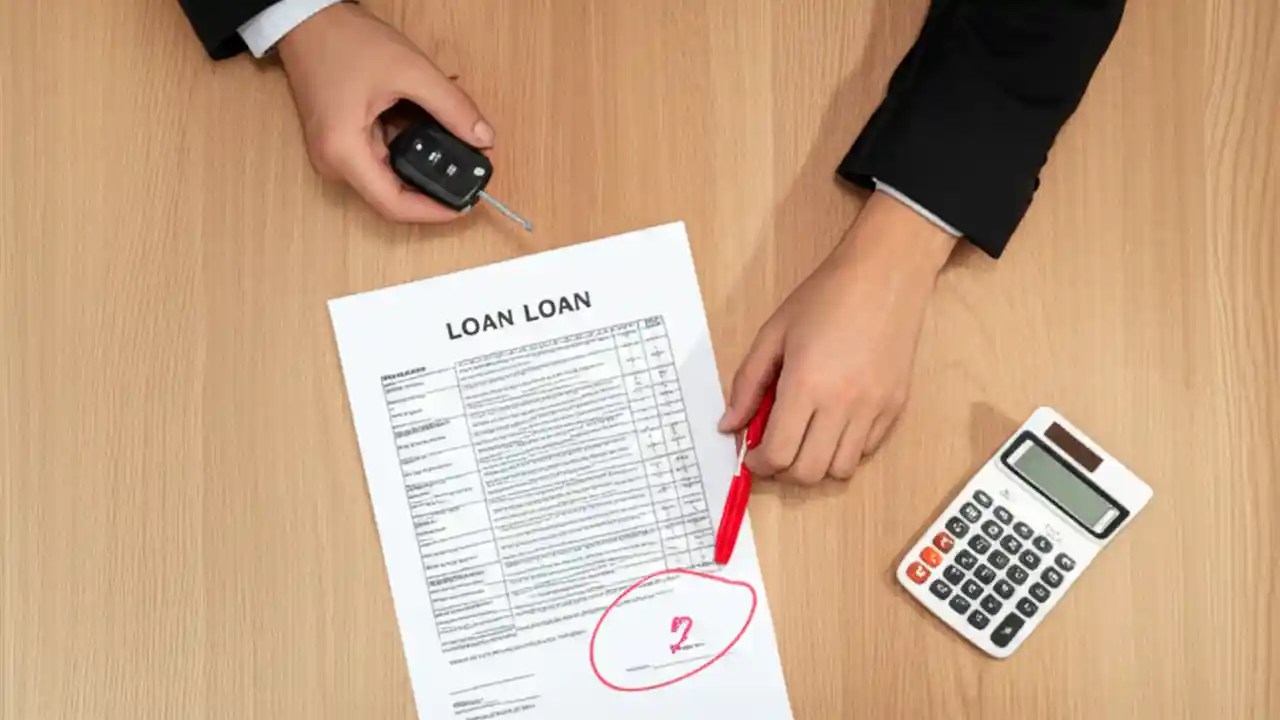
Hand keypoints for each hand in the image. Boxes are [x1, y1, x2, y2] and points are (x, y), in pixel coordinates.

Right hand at [277, 3, 493, 221]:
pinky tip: (423, 119)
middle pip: (394, 193)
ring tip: (448, 131)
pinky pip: (382, 156)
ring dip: (422, 157)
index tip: (464, 205)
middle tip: (467, 166)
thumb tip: (483, 138)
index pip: (394, 206)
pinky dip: (407, 142)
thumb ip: (452, 107)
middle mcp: (335, 163)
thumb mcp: (410, 70)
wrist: (306, 21)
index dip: (434, 212)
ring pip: (391, 174)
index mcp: (344, 152)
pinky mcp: (342, 143)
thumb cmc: (344, 41)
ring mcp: (336, 154)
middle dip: (433, 181)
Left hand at [718, 191, 956, 483]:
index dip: (759, 464)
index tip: (753, 455)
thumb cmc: (824, 298)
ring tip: (807, 436)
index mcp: (806, 385)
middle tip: (776, 448)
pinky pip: (866, 451)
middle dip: (784, 470)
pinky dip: (845, 449)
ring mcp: (874, 409)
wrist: (885, 276)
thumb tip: (729, 426)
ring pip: (841, 470)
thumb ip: (747, 384)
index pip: (778, 454)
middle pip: (808, 473)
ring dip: (817, 463)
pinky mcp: (896, 407)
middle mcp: (843, 405)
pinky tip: (834, 423)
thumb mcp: (772, 334)